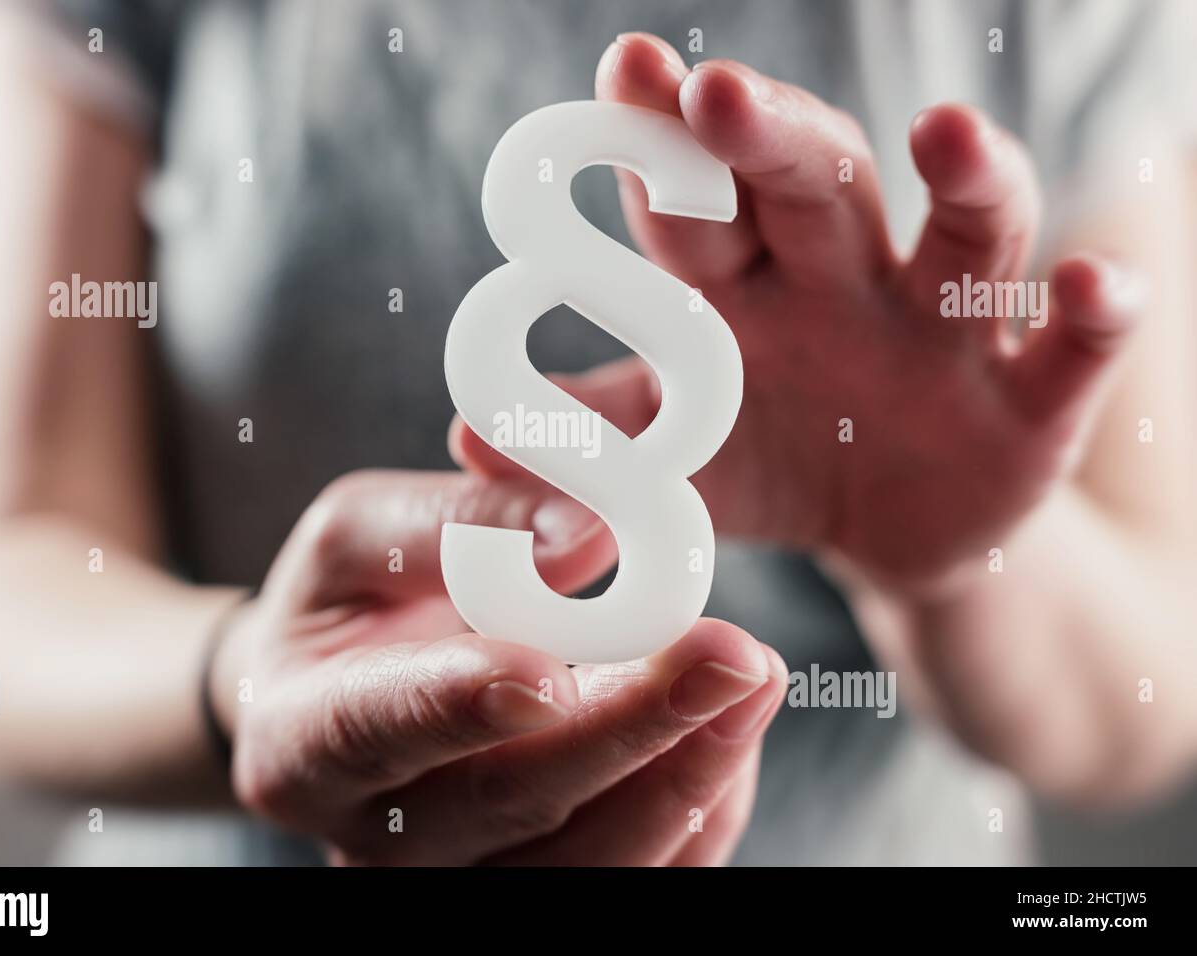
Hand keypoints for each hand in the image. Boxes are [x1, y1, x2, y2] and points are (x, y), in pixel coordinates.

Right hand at [212, 469, 787, 864]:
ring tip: (756, 677)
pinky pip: (639, 878)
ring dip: (688, 772)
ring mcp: (463, 878)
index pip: (377, 728)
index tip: (551, 672)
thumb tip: (588, 535)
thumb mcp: (361, 533)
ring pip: (590, 862)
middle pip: (513, 803)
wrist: (341, 698)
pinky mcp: (536, 884)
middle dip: (632, 729)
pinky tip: (732, 731)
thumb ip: (465, 521)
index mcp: (304, 739)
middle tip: (732, 656)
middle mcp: (378, 837)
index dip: (463, 705)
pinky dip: (699, 808)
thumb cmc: (349, 604)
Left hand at [452, 33, 1144, 593]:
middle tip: (725, 92)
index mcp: (740, 287)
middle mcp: (842, 280)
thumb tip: (468, 431)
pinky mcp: (1030, 397)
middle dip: (775, 136)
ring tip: (945, 133)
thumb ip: (586, 438)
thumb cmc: (764, 463)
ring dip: (966, 176)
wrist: (882, 530)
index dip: (661, 139)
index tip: (623, 68)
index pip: (696, 200)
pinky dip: (1091, 311)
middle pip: (818, 184)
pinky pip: (1073, 344)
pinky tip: (1090, 286)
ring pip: (963, 231)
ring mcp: (942, 330)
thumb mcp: (669, 458)